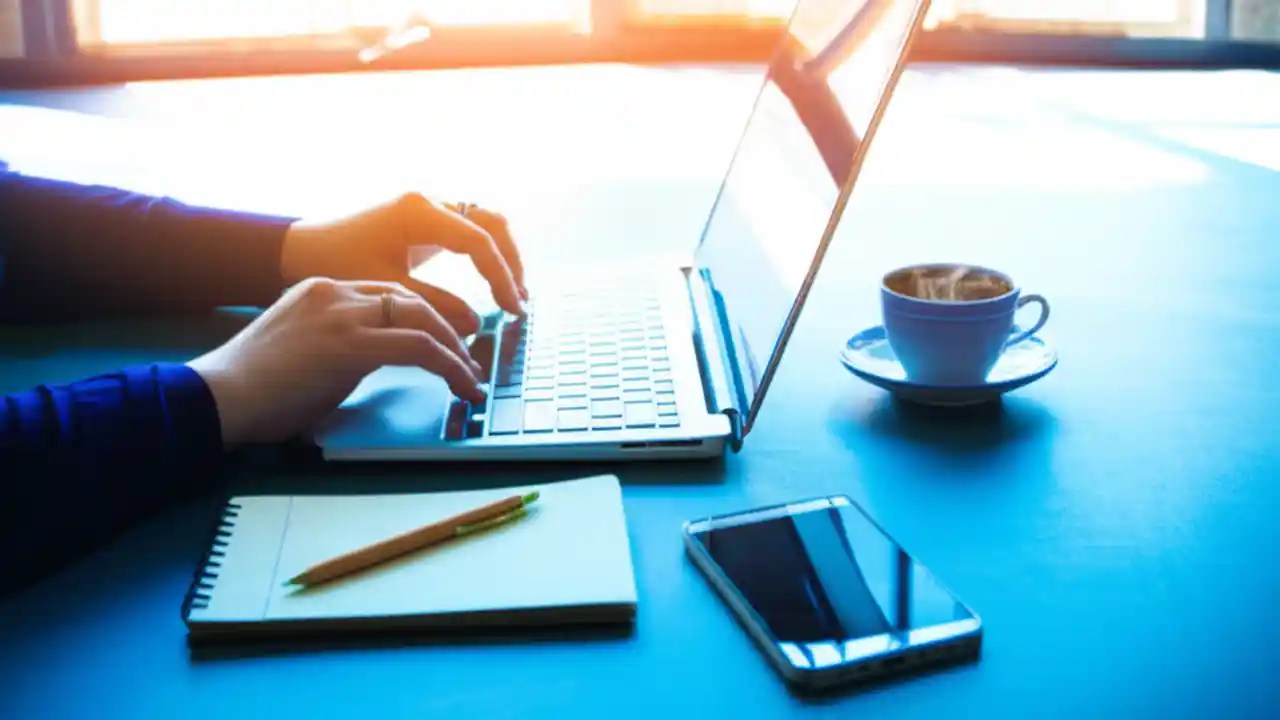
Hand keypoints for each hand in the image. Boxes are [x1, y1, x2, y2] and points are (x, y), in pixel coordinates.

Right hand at [187, 277, 485, 446]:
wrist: (217, 398)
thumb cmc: (252, 390)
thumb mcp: (305, 353)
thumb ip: (340, 347)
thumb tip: (374, 363)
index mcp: (322, 290)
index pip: (389, 294)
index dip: (424, 317)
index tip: (445, 341)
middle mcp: (335, 292)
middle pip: (412, 299)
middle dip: (449, 330)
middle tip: (469, 359)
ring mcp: (343, 314)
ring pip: (423, 319)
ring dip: (456, 351)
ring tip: (471, 377)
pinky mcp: (351, 343)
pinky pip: (420, 348)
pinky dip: (451, 368)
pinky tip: (463, 387)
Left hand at [278, 193, 526, 335]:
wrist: (302, 249)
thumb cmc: (337, 265)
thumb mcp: (387, 289)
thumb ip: (434, 305)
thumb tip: (475, 325)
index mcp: (418, 211)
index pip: (478, 241)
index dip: (500, 277)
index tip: (512, 309)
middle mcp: (428, 200)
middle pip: (492, 222)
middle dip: (511, 262)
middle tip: (519, 301)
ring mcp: (429, 206)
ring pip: (485, 222)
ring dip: (503, 255)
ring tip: (513, 293)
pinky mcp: (427, 218)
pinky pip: (471, 228)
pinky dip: (487, 253)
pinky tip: (492, 281)